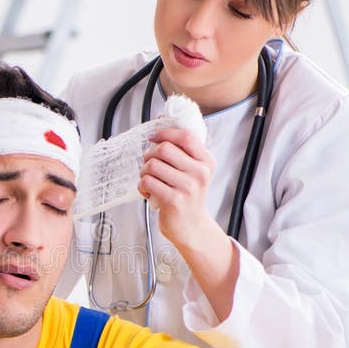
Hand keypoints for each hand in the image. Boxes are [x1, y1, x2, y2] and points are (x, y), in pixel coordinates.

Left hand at [138, 127, 214, 249]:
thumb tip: (161, 120)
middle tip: (149, 165)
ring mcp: (187, 188)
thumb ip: (182, 150)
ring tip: (149, 181)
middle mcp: (200, 174)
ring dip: (144, 172)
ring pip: (152, 165)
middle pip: (164, 149)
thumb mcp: (193, 171)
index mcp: (206, 162)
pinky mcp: (173, 201)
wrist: (191, 227)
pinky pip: (146, 182)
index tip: (152, 136)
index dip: (165, 132)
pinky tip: (148, 193)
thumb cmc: (188, 196)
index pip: (185, 136)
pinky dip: (142, 186)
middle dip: (149, 154)